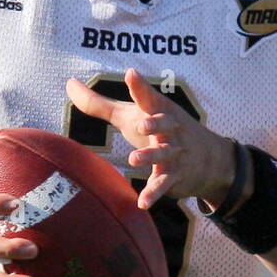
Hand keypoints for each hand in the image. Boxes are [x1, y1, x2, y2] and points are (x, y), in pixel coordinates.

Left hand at [66, 68, 235, 210]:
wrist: (208, 158)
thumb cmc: (159, 130)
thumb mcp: (131, 115)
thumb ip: (99, 103)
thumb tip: (69, 84)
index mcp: (158, 109)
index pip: (148, 97)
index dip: (139, 87)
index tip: (131, 74)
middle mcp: (170, 128)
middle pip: (164, 123)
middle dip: (154, 123)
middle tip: (140, 125)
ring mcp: (175, 152)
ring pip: (164, 153)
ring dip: (150, 156)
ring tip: (133, 159)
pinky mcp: (176, 174)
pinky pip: (165, 183)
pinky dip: (154, 192)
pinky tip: (142, 203)